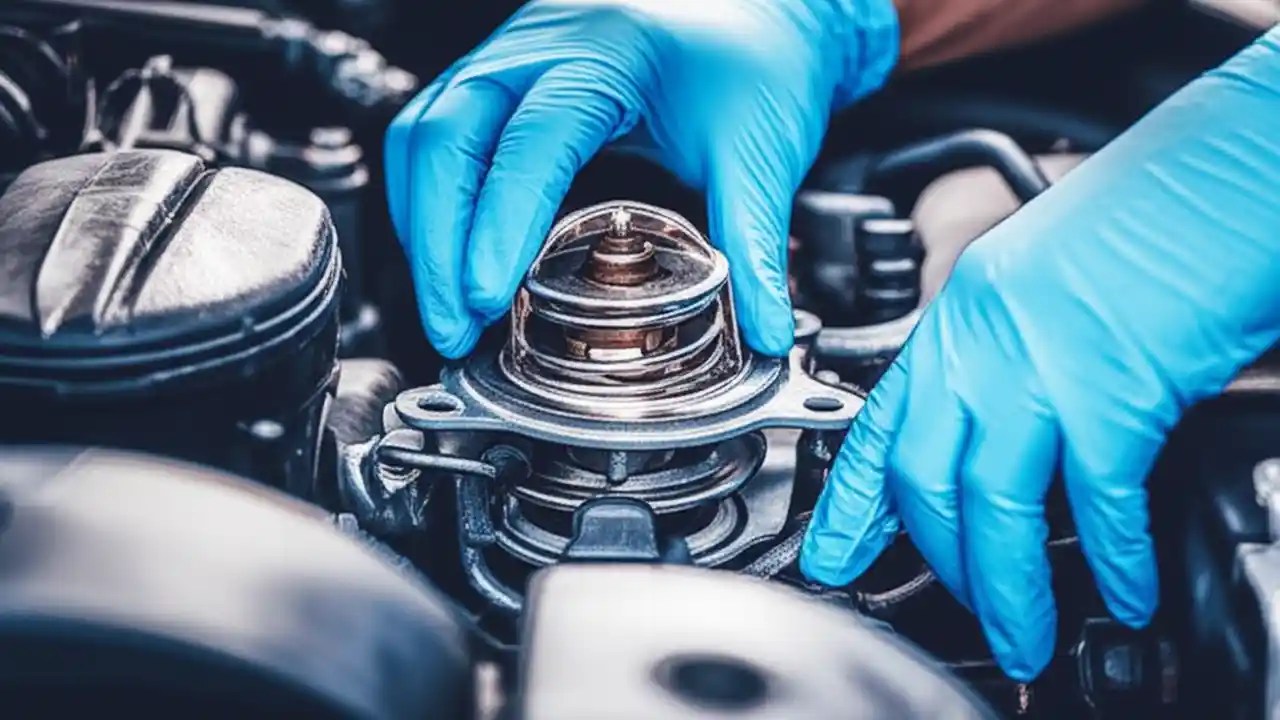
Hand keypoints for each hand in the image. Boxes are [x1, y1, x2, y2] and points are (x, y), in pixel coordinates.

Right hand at [384, 0, 898, 357]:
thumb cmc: (759, 58)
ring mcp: (513, 55)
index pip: (530, 142)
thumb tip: (765, 330)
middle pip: (446, 136)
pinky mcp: (506, 77)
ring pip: (426, 134)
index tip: (489, 299)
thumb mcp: (760, 151)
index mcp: (606, 51)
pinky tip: (449, 256)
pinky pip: (437, 133)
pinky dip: (430, 201)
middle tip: (455, 328)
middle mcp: (541, 43)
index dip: (499, 225)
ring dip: (423, 227)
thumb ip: (755, 244)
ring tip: (448, 309)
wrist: (763, 10)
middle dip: (438, 243)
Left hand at [802, 27, 1279, 679]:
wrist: (1225, 171)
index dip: (851, 505)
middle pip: (926, 480)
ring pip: (996, 508)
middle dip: (940, 564)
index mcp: (959, 319)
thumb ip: (999, 357)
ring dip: (1010, 590)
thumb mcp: (1038, 287)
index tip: (832, 555)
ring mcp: (1043, 367)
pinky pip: (1097, 502)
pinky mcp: (1114, 392)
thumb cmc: (1144, 222)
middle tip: (960, 612)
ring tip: (1025, 640)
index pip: (880, 426)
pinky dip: (1112, 558)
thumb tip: (990, 432)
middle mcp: (984, 344)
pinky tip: (1125, 588)